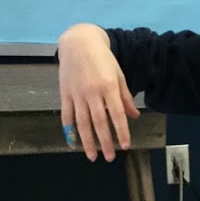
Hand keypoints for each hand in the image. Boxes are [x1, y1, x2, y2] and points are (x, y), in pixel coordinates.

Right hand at [57, 25, 139, 162]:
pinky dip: (69, 131)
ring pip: (82, 123)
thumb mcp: (118, 74)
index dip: (121, 131)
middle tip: (110, 158)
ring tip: (93, 156)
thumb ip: (125, 96)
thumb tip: (134, 116)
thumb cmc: (102, 58)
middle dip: (105, 142)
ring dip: (88, 142)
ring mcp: (77, 94)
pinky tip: (74, 144)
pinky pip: (67, 116)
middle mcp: (92, 92)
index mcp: (108, 86)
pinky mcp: (65, 94)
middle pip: (99, 122)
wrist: (79, 42)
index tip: (126, 146)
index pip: (116, 114)